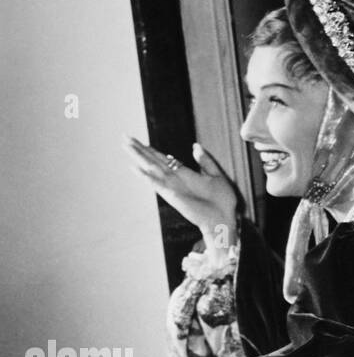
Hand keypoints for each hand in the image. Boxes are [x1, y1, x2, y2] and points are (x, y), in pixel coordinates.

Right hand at [123, 135, 238, 254]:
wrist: (225, 219)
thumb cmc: (223, 201)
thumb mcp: (216, 175)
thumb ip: (205, 161)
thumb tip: (195, 145)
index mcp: (185, 174)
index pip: (164, 159)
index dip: (152, 150)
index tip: (141, 142)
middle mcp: (175, 180)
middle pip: (153, 161)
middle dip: (139, 149)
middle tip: (125, 137)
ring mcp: (172, 187)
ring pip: (151, 168)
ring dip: (138, 157)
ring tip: (125, 146)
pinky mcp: (173, 196)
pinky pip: (157, 184)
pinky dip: (146, 176)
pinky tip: (134, 168)